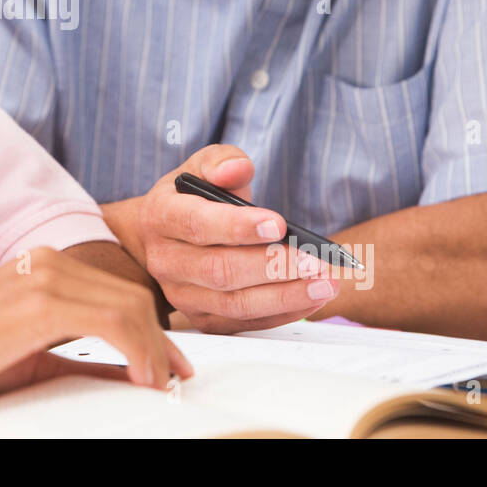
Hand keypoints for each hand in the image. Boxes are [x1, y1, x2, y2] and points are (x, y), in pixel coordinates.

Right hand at [0, 246, 193, 398]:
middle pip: (131, 296)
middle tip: (177, 376)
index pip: (118, 291)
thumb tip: (123, 372)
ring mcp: (46, 277)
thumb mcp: (29, 354)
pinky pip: (114, 321)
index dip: (154, 329)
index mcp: (46, 266)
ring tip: (160, 383)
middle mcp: (50, 262)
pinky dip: (139, 350)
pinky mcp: (41, 301)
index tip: (171, 363)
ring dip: (155, 349)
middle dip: (163, 341)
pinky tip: (142, 376)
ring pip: (130, 306)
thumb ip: (77, 357)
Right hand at [131, 144, 340, 333]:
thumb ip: (221, 162)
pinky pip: (242, 324)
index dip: (237, 227)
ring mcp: (180, 295)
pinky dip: (280, 314)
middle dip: (273, 267)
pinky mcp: (200, 318)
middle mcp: (165, 260)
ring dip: (284, 297)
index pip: (197, 225)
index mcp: (161, 216)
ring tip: (324, 283)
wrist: (166, 235)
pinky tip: (311, 300)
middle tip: (316, 261)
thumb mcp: (202, 168)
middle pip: (219, 271)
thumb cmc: (193, 198)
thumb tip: (237, 169)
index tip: (279, 225)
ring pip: (234, 304)